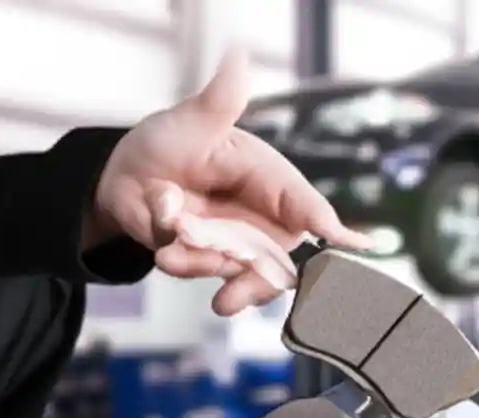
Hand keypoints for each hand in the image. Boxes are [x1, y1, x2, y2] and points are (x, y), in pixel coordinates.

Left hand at [91, 49, 368, 315]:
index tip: (354, 246)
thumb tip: (237, 58)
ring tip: (169, 254)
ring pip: (246, 276)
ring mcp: (242, 244)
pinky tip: (166, 254)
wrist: (124, 177)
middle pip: (286, 259)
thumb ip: (220, 100)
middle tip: (229, 298)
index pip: (308, 207)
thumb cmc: (168, 140)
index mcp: (271, 179)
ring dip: (206, 269)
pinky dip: (187, 269)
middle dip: (257, 279)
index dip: (331, 229)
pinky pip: (212, 278)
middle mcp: (265, 217)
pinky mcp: (216, 263)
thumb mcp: (192, 120)